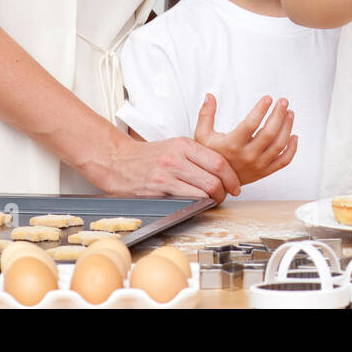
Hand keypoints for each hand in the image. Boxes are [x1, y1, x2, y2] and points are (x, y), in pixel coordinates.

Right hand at [94, 131, 241, 201]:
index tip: (235, 186)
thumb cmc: (149, 156)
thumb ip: (196, 156)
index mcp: (184, 145)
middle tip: (225, 197)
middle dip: (225, 192)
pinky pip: (183, 202)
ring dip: (211, 201)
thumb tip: (222, 171)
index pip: (218, 162)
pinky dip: (194, 206)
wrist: (116, 161)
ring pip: (201, 192)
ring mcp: (165, 175)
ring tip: (212, 203)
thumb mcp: (174, 146)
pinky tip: (195, 207)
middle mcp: (176, 158)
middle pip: (213, 179)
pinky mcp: (156, 191)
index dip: (232, 177)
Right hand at [194, 93, 297, 186]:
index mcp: (232, 145)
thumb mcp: (202, 136)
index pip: (250, 124)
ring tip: (289, 113)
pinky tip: (294, 136)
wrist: (214, 183)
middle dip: (279, 115)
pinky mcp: (264, 172)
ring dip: (287, 127)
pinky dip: (292, 149)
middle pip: (269, 133)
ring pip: (278, 145)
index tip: (268, 98)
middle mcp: (246, 156)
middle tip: (283, 101)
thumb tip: (209, 95)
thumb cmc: (210, 156)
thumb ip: (206, 115)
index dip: (261, 110)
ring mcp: (257, 166)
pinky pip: (283, 161)